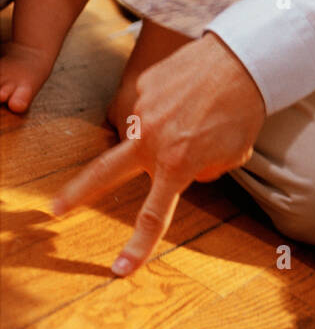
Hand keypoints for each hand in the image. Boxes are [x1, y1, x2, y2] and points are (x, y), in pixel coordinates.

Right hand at [51, 33, 265, 277]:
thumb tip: (187, 168)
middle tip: (56, 208)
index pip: (152, 215)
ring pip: (148, 130)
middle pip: (104, 173)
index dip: (137, 246)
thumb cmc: (244, 110)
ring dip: (168, 126)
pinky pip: (154, 102)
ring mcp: (143, 109)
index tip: (119, 269)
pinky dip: (171, 102)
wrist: (242, 59)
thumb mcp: (232, 154)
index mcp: (176, 165)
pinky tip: (192, 92)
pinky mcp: (145, 84)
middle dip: (77, 193)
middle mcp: (152, 139)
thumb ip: (203, 169)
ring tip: (201, 110)